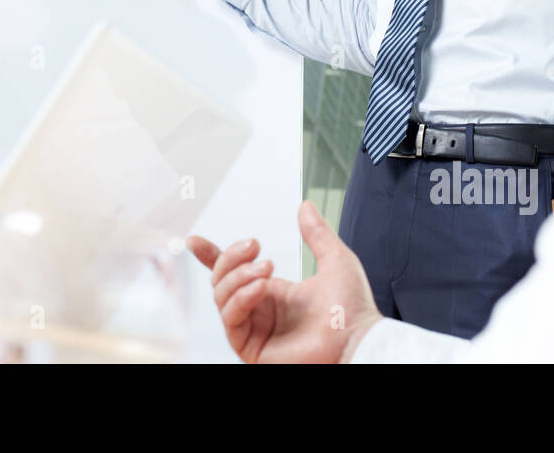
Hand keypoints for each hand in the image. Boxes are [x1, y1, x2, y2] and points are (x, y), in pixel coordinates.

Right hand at [185, 201, 381, 362]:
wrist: (359, 340)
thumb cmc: (352, 309)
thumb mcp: (335, 260)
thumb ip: (317, 234)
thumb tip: (305, 206)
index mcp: (272, 292)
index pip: (232, 272)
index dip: (210, 256)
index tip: (194, 241)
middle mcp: (259, 310)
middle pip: (220, 279)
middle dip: (230, 258)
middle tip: (255, 246)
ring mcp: (254, 330)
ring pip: (221, 297)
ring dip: (239, 276)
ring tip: (267, 268)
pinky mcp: (251, 348)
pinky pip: (231, 319)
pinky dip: (241, 298)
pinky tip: (261, 288)